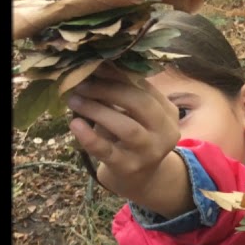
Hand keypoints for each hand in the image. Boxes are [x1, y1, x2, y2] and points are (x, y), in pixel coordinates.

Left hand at [67, 66, 182, 205]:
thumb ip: (125, 94)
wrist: (140, 178)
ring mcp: (149, 153)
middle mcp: (165, 133)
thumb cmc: (134, 139)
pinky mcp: (129, 168)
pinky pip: (108, 151)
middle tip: (82, 83)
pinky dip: (90, 137)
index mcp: (169, 113)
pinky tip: (75, 124)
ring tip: (74, 99)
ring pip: (127, 127)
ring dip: (98, 110)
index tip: (94, 66)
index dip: (118, 75)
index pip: (145, 88)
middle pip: (141, 104)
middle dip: (109, 90)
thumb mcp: (137, 116)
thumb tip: (96, 65)